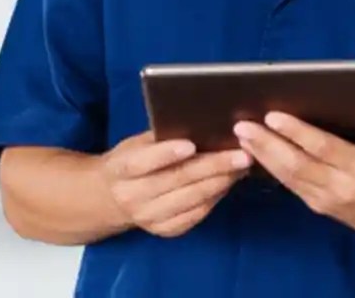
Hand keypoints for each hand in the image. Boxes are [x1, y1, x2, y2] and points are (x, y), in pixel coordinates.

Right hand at [99, 132, 252, 237]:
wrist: (111, 199)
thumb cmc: (131, 161)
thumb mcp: (136, 144)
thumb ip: (161, 137)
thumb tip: (200, 123)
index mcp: (121, 169)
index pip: (142, 162)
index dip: (166, 154)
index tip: (191, 145)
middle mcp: (132, 197)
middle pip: (176, 180)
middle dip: (213, 167)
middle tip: (242, 154)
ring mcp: (149, 217)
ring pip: (192, 199)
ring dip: (221, 182)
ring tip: (243, 165)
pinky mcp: (165, 230)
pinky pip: (197, 214)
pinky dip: (216, 197)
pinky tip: (229, 181)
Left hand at [234, 113, 354, 247]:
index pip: (324, 148)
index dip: (297, 132)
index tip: (274, 115)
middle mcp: (341, 187)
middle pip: (296, 163)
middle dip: (267, 143)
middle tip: (242, 125)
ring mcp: (327, 199)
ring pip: (289, 176)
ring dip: (263, 155)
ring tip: (242, 135)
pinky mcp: (320, 205)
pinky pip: (291, 185)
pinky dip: (271, 169)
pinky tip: (257, 153)